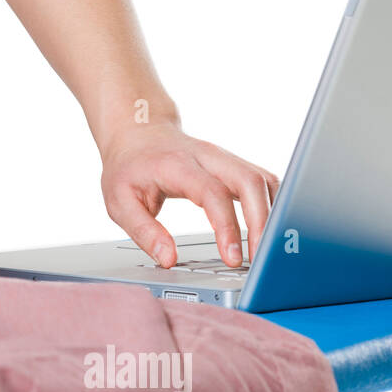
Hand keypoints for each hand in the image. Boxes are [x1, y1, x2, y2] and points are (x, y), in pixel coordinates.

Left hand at [99, 122, 279, 268]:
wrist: (137, 132)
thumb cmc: (128, 168)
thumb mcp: (119, 202)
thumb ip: (144, 232)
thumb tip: (168, 260)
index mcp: (177, 165)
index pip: (213, 194)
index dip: (227, 227)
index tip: (233, 258)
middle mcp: (207, 156)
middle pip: (249, 182)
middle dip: (262, 222)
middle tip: (260, 259)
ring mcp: (224, 158)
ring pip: (263, 179)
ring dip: (272, 214)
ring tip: (267, 251)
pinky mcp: (233, 164)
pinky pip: (263, 181)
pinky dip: (272, 205)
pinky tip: (270, 229)